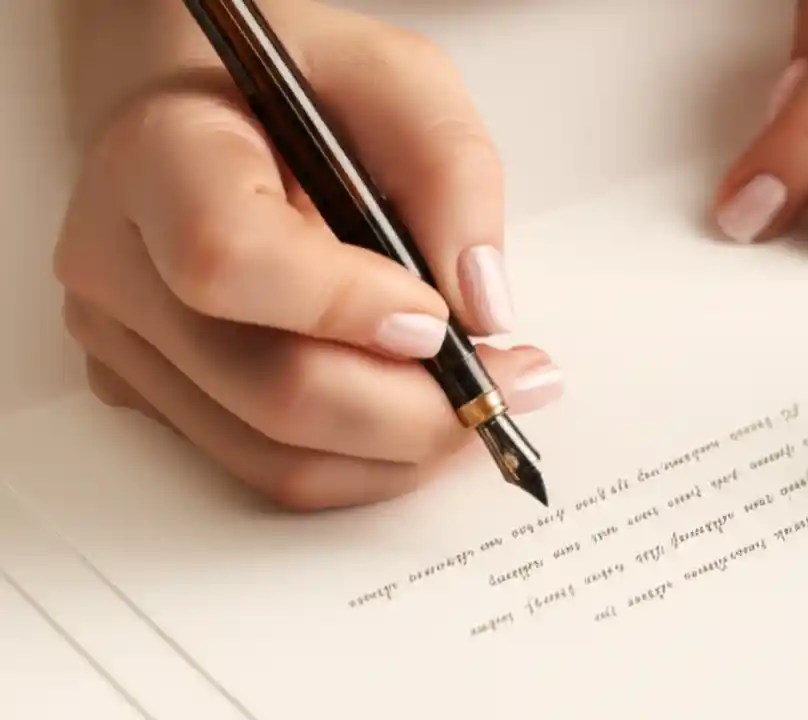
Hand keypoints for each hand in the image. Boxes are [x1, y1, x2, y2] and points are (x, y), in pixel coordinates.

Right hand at [54, 1, 562, 509]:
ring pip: (275, 457)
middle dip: (415, 409)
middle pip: (269, 389)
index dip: (346, 306)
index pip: (230, 259)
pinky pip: (267, 468)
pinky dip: (363, 460)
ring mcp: (127, 343)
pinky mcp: (155, 396)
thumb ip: (452, 172)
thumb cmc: (302, 85)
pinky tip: (412, 408)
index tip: (438, 316)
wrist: (212, 103)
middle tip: (509, 383)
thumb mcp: (400, 78)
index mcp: (161, 156)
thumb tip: (481, 310)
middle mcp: (117, 262)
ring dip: (402, 450)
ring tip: (479, 398)